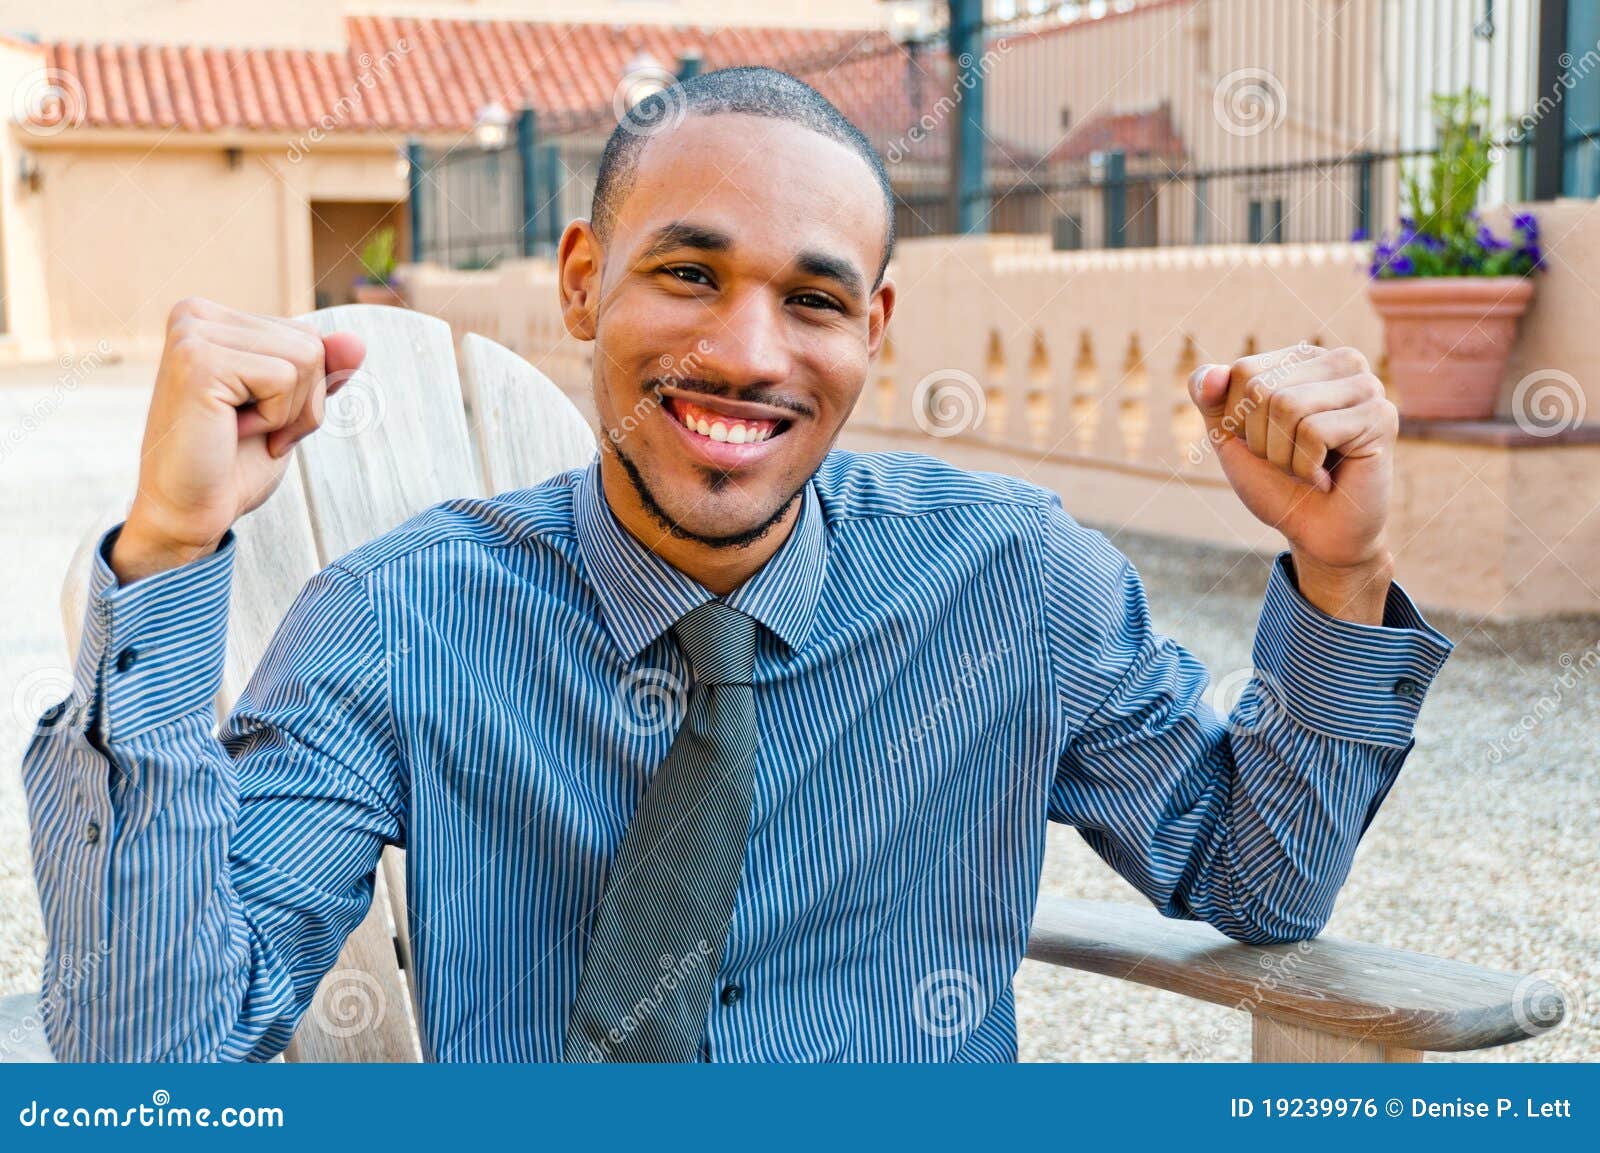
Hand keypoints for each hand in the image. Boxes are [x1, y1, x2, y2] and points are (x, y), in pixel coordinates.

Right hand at [112, 298, 365, 582]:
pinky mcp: (197, 360)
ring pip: (305, 358)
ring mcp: (192, 334)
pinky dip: (273, 418)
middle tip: (250, 431)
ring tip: (238, 430)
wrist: (187, 512)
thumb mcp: (291, 408)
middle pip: (311, 344)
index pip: (308, 335)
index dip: (304, 390)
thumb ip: (323, 370)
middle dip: (301, 402)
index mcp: (212, 318)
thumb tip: (358, 341)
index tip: (258, 418)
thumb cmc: (234, 462)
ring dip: (287, 413)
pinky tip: (230, 431)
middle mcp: (195, 314)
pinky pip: (283, 377)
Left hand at [1189, 344, 1396, 622]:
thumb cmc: (1275, 481)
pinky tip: (1326, 478)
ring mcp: (1367, 386)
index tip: (1266, 442)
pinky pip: (1314, 431)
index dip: (1238, 420)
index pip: (1242, 371)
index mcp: (1305, 359)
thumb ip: (1209, 398)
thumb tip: (1212, 374)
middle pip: (1262, 388)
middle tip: (1289, 462)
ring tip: (1308, 469)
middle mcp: (1341, 361)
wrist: (1315, 533)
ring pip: (1287, 406)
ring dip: (1282, 455)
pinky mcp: (1381, 416)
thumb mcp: (1229, 436)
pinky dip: (1306, 467)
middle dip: (1261, 440)